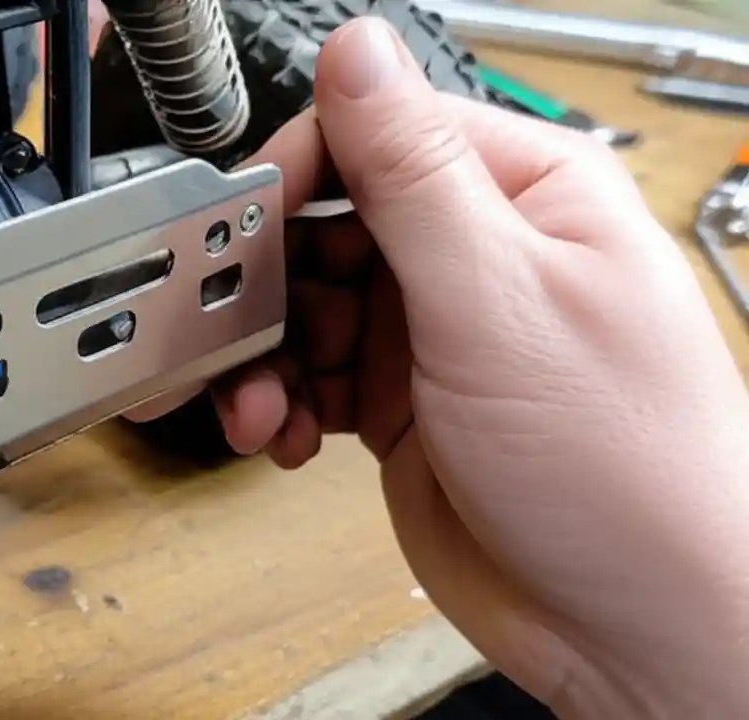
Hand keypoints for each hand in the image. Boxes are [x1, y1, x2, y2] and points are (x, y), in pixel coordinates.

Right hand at [135, 17, 748, 717]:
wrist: (636, 629)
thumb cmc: (625, 470)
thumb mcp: (499, 300)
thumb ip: (414, 173)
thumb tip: (357, 53)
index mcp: (524, 197)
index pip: (380, 134)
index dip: (298, 172)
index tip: (242, 222)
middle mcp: (477, 257)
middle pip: (328, 226)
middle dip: (268, 280)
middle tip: (232, 326)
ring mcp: (436, 336)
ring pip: (307, 309)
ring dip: (265, 356)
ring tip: (263, 406)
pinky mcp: (401, 405)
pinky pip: (311, 380)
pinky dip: (283, 405)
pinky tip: (288, 435)